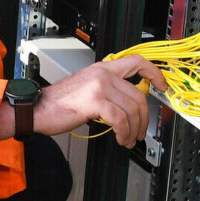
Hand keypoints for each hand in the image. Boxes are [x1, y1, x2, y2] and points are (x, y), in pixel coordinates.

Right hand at [30, 55, 162, 146]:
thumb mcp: (87, 88)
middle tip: (140, 131)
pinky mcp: (94, 101)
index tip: (161, 86)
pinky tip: (120, 138)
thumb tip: (129, 104)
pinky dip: (124, 132)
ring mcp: (99, 86)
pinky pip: (120, 119)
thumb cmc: (59, 103)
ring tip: (128, 139)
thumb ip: (108, 90)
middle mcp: (103, 74)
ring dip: (134, 129)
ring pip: (132, 109)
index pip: (137, 62)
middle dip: (144, 118)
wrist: (38, 108)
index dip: (154, 73)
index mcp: (103, 69)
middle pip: (138, 95)